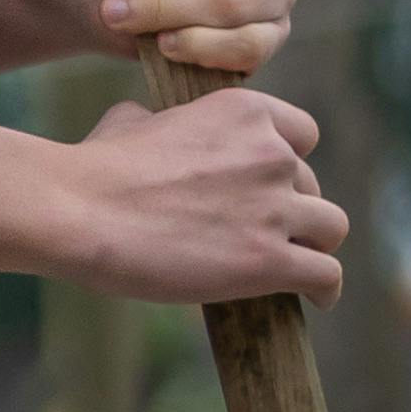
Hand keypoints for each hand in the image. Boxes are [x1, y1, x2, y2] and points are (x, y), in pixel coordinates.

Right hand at [65, 84, 348, 308]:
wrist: (79, 211)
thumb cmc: (95, 168)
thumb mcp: (133, 119)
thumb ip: (167, 122)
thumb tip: (153, 126)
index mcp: (245, 111)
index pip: (302, 135)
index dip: (288, 164)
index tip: (272, 187)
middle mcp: (271, 153)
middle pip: (312, 186)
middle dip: (292, 210)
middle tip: (265, 236)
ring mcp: (274, 207)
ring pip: (331, 228)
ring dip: (314, 246)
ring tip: (296, 266)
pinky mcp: (269, 260)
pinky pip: (326, 275)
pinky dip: (325, 289)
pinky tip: (318, 299)